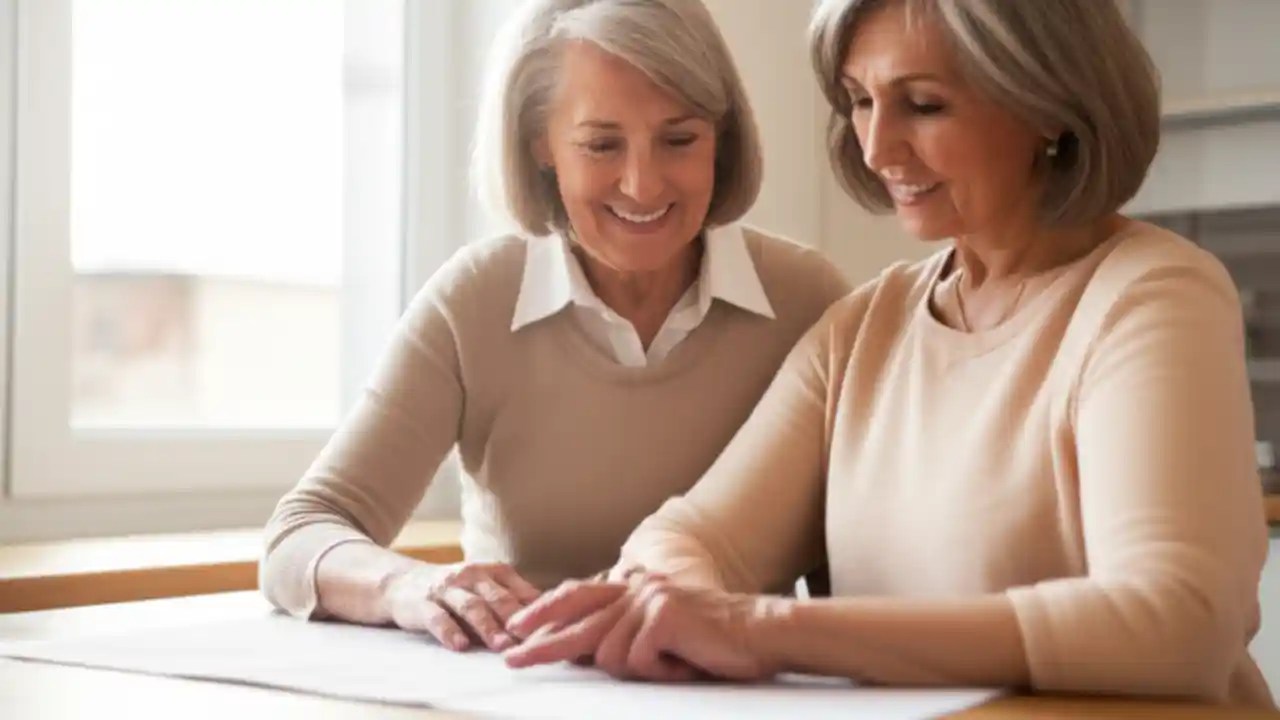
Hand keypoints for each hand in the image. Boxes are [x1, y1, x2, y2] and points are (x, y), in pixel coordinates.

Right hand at [381, 561, 540, 651]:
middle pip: (498, 597)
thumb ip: (513, 601)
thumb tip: (552, 621)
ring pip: (471, 606)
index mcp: (493, 571)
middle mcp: (472, 575)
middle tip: (531, 640)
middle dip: (516, 619)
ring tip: (502, 646)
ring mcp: (447, 588)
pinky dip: (450, 632)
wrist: (401, 584)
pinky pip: (437, 618)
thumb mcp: (486, 588)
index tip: (552, 630)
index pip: (519, 590)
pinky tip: (460, 646)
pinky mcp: (422, 604)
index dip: (536, 610)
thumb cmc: (455, 592)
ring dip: (488, 627)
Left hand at [505, 575, 784, 681]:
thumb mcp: (662, 633)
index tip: (517, 627)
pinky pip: (639, 662)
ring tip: (676, 662)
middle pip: (578, 622)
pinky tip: (686, 661)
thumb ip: (625, 632)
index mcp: (635, 587)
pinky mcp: (663, 615)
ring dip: (643, 671)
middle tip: (511, 660)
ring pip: (611, 655)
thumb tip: (581, 652)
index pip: (580, 594)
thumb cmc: (715, 643)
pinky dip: (662, 672)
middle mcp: (637, 586)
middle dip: (542, 646)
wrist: (761, 633)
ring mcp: (649, 598)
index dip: (546, 610)